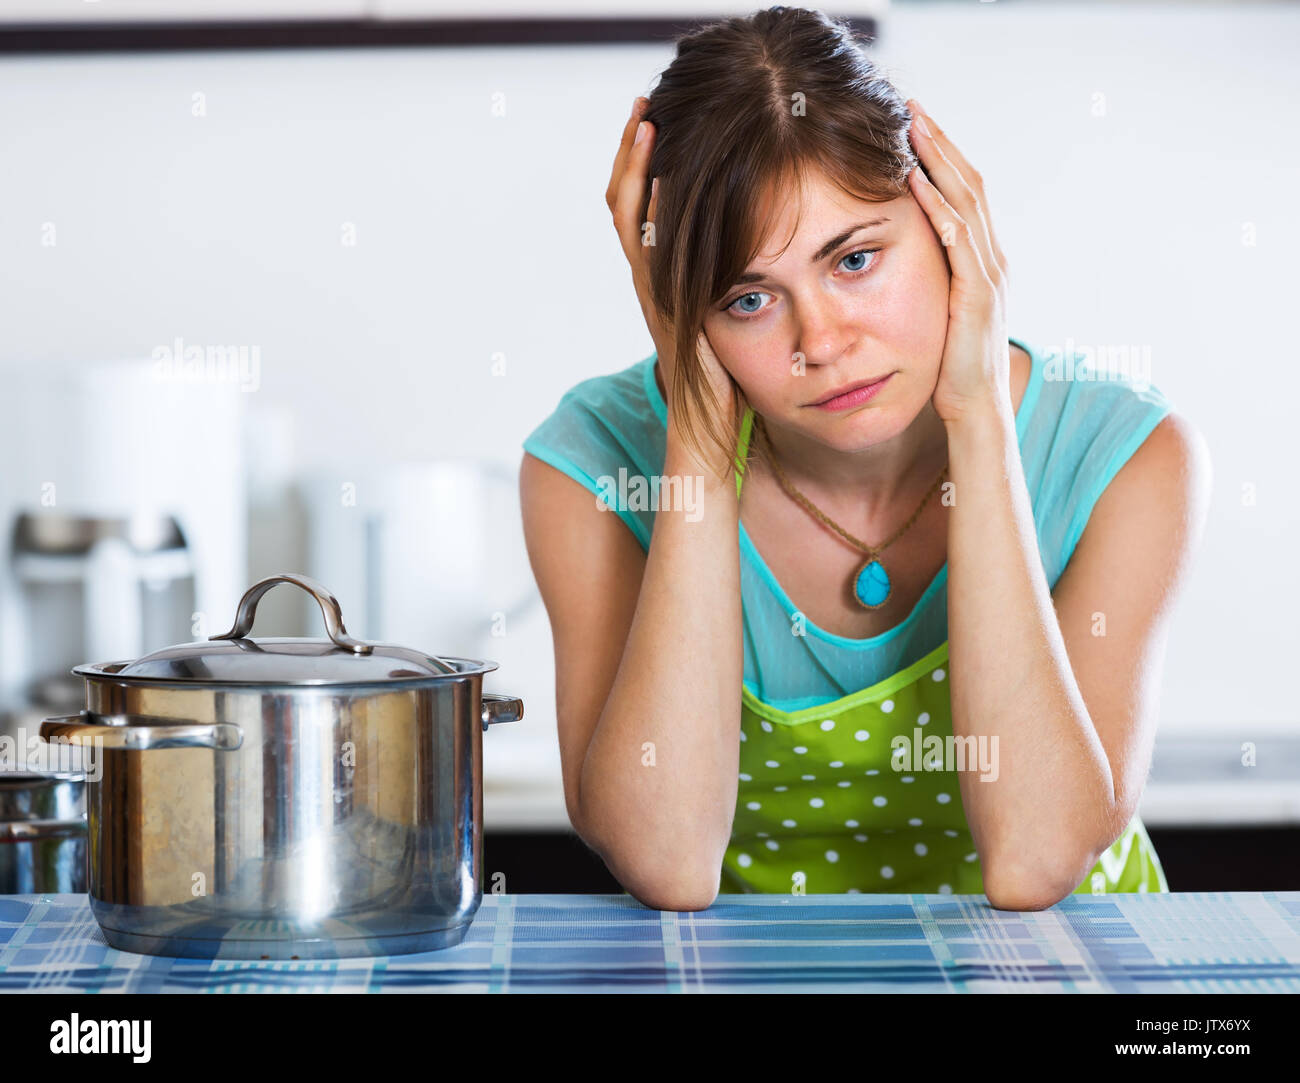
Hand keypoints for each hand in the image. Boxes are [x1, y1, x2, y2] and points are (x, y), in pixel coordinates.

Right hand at [606, 98, 735, 448]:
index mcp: (670, 279)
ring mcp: (653, 293)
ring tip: (646, 119)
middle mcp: (654, 280)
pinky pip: (647, 251)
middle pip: (629, 200)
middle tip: (646, 103)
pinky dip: (648, 211)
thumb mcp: (736, 324)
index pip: (648, 209)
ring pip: (629, 217)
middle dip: (636, 151)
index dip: (649, 165)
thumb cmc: (731, 390)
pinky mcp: (663, 309)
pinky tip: (661, 174)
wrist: (710, 439)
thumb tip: (768, 259)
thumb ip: (737, 288)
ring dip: (635, 167)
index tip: (663, 120)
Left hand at [905, 100, 1012, 425]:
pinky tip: (913, 181)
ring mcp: (988, 275)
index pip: (966, 195)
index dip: (943, 157)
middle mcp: (993, 259)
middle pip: (969, 184)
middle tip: (912, 106)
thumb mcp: (939, 315)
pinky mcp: (976, 295)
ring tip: (912, 126)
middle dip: (940, 143)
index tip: (915, 125)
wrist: (975, 411)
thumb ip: (933, 283)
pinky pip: (956, 239)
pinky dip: (937, 205)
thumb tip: (906, 260)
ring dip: (939, 160)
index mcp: (983, 261)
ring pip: (967, 201)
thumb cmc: (952, 369)